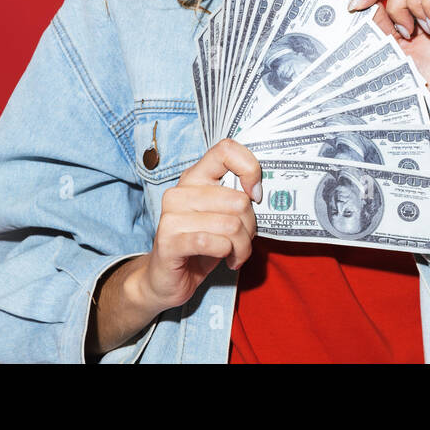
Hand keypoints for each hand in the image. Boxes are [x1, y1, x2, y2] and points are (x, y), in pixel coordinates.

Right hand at [137, 139, 260, 315]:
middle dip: (250, 226)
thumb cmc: (201, 245)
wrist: (166, 280)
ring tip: (236, 253)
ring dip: (242, 246)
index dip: (250, 168)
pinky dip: (229, 254)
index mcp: (195, 177)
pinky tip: (226, 260)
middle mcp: (180, 192)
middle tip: (244, 239)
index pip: (226, 149)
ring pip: (231, 225)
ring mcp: (171, 215)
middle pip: (239, 200)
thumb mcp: (222, 216)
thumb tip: (262, 191)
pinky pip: (215, 242)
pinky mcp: (169, 241)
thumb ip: (238, 198)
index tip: (256, 194)